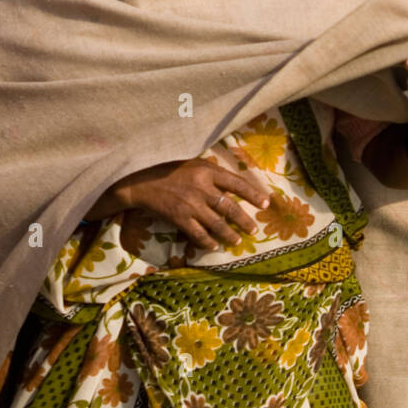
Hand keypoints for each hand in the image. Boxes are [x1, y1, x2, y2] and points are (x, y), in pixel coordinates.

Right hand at [117, 158, 269, 252]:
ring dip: (229, 235)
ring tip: (237, 241)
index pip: (236, 183)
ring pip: (217, 224)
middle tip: (253, 230)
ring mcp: (191, 204)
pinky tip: (213, 246)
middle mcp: (202, 187)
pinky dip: (208, 242)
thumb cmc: (167, 168)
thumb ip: (211, 172)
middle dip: (245, 221)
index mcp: (207, 170)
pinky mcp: (179, 218)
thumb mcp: (191, 162)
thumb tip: (231, 183)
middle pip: (230, 207)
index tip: (266, 204)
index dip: (253, 194)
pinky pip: (199, 234)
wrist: (140, 182)